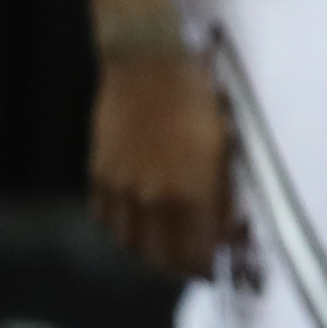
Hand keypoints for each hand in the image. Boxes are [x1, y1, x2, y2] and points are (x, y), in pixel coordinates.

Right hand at [90, 42, 230, 278]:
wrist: (147, 63)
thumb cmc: (197, 94)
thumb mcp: (225, 141)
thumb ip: (223, 191)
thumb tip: (228, 226)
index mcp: (189, 189)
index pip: (200, 250)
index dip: (214, 261)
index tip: (226, 260)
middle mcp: (151, 198)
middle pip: (163, 257)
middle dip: (185, 264)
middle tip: (200, 257)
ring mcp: (120, 190)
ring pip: (132, 244)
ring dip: (152, 251)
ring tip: (171, 242)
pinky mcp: (97, 177)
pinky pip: (107, 221)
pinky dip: (123, 229)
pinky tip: (139, 221)